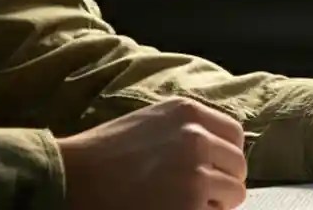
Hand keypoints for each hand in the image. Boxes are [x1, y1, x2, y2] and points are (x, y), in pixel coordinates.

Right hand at [56, 97, 247, 209]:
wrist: (73, 178)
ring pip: (234, 194)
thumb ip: (186, 130)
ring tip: (182, 203)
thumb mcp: (150, 122)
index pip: (235, 134)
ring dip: (215, 203)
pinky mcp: (191, 206)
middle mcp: (197, 138)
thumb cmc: (103, 153)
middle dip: (224, 182)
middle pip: (238, 166)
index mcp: (187, 112)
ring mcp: (196, 174)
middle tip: (198, 194)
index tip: (216, 168)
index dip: (226, 155)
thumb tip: (216, 151)